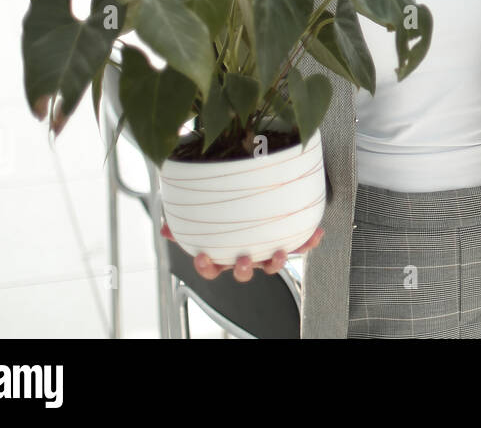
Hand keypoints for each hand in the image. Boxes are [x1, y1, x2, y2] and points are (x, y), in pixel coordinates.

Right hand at [160, 222, 324, 281]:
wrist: (262, 208)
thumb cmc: (227, 218)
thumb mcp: (205, 221)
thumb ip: (184, 224)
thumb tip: (164, 225)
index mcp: (223, 255)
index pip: (211, 267)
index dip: (207, 266)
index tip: (204, 256)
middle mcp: (245, 258)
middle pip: (243, 273)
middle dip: (243, 270)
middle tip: (243, 260)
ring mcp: (265, 253)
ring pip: (271, 265)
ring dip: (276, 261)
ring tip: (279, 252)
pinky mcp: (287, 245)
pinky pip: (299, 247)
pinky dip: (308, 242)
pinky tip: (317, 233)